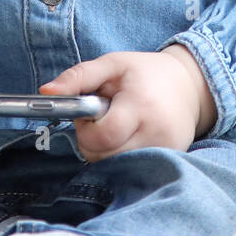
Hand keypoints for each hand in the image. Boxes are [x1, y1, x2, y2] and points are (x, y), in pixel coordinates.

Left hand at [39, 46, 216, 161]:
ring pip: (116, 167)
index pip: (103, 136)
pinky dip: (122, 157)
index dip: (87, 130)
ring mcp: (165, 152)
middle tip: (103, 120)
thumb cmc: (144, 73)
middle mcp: (156, 134)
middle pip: (105, 157)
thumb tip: (46, 92)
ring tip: (118, 128)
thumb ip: (78, 77)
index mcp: (141, 105)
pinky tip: (129, 138)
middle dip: (94, 142)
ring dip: (107, 151)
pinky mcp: (170, 162)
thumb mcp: (111, 64)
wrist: (189, 86)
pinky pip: (132, 170)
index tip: (90, 115)